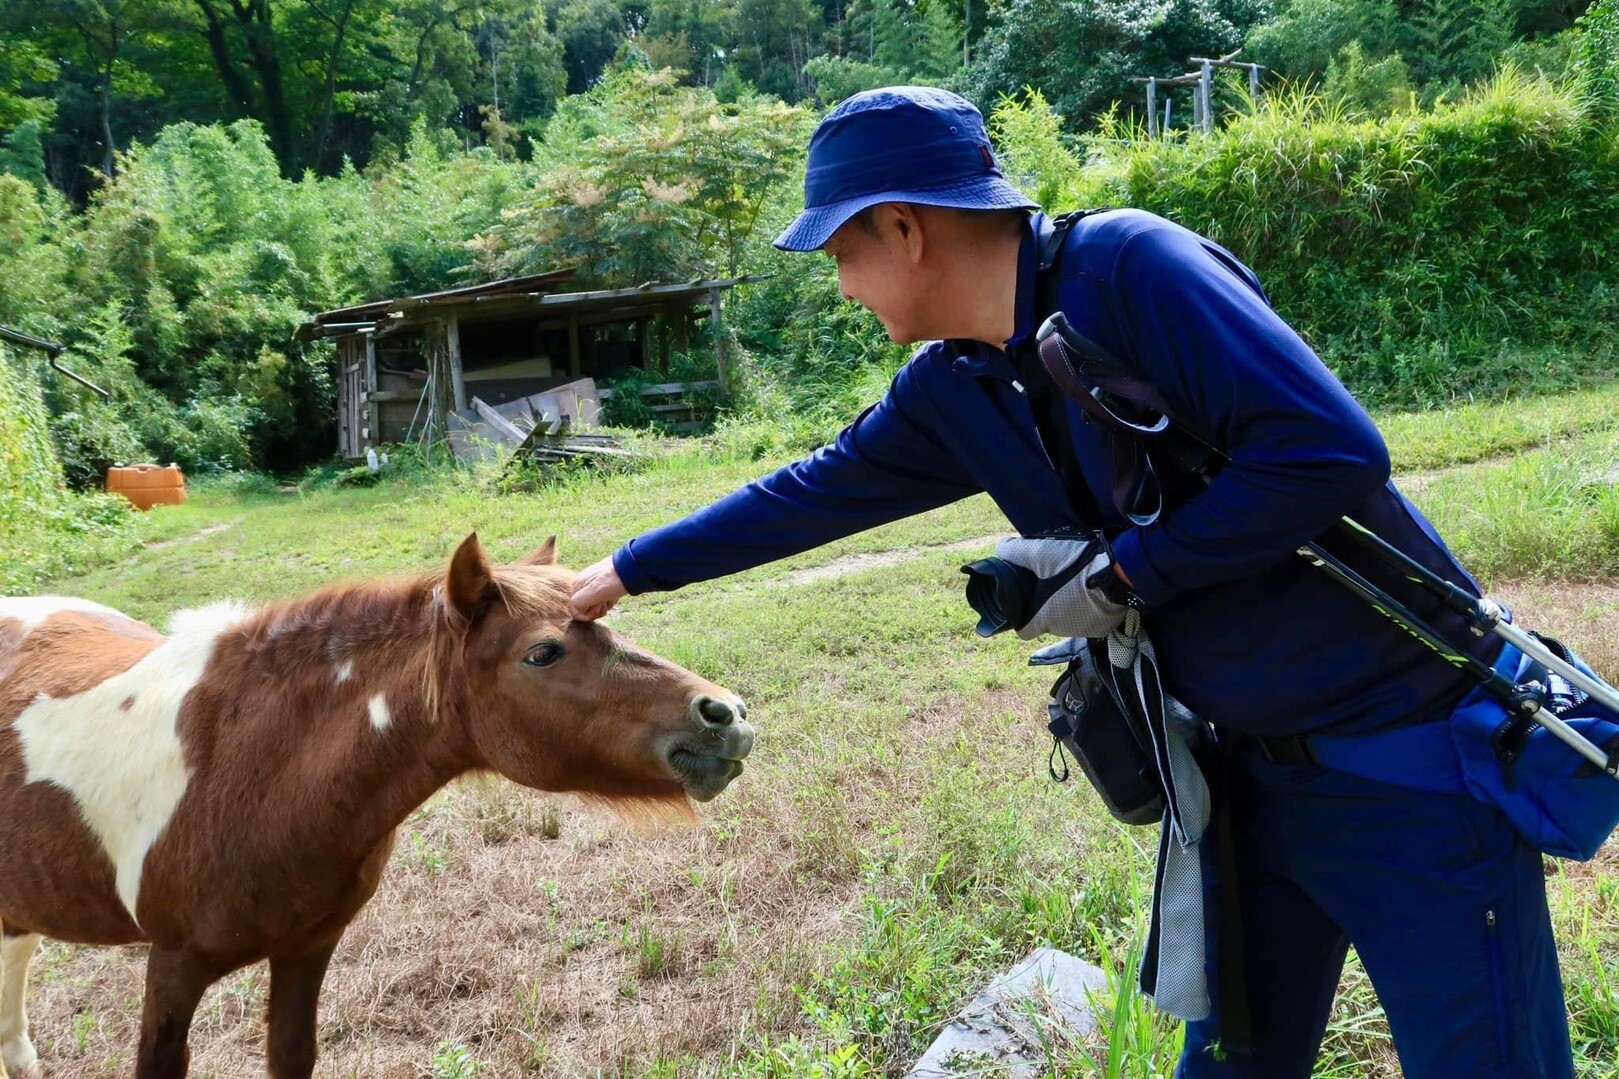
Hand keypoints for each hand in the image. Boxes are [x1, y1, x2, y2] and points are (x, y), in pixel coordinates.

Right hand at [570, 557, 627, 620]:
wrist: (632, 567)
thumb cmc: (615, 579)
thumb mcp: (595, 591)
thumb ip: (579, 602)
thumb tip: (576, 612)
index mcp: (576, 585)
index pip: (575, 611)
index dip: (588, 615)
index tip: (599, 608)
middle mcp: (581, 583)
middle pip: (584, 608)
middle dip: (596, 610)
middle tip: (606, 602)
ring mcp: (592, 583)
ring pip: (594, 604)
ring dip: (604, 605)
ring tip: (611, 597)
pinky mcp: (602, 583)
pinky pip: (602, 599)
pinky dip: (609, 600)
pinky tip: (614, 595)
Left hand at [995, 535, 1129, 640]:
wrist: (1122, 573)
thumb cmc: (1077, 566)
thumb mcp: (1041, 553)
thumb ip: (1016, 552)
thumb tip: (1002, 549)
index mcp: (1044, 619)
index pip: (1024, 631)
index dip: (1020, 618)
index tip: (1024, 603)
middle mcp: (1063, 630)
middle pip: (1048, 622)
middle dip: (1047, 606)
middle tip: (1051, 583)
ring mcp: (1086, 631)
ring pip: (1070, 621)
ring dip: (1069, 606)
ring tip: (1074, 583)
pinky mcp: (1105, 627)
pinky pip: (1091, 619)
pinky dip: (1089, 608)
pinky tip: (1092, 590)